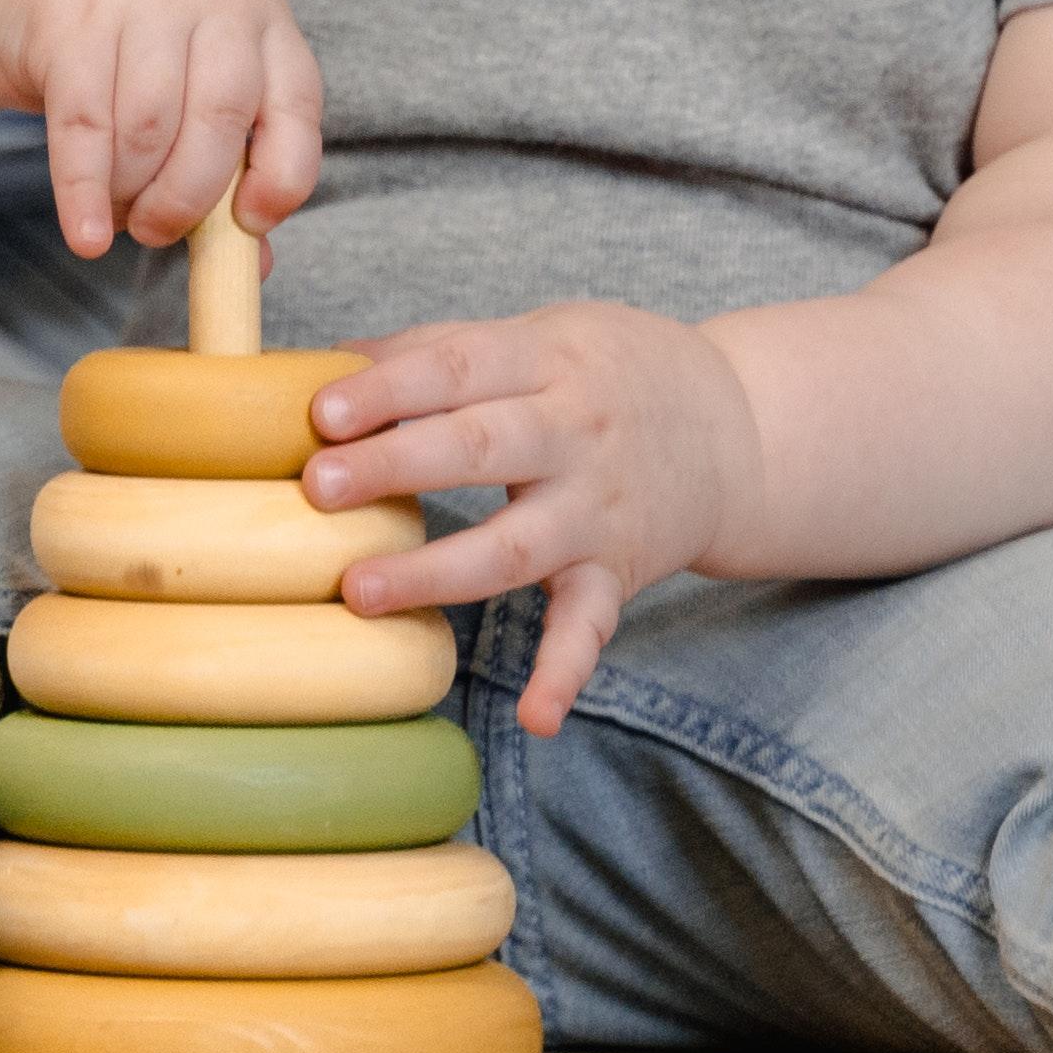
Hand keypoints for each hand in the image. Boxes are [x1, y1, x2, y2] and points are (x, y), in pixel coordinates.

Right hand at [0, 0, 323, 265]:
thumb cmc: (127, 43)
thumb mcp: (191, 80)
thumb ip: (230, 165)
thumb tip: (256, 267)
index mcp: (259, 11)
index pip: (297, 104)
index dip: (283, 177)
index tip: (250, 225)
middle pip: (218, 120)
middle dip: (189, 199)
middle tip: (159, 232)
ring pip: (148, 127)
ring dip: (131, 193)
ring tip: (117, 212)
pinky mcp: (70, 19)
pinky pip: (83, 125)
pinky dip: (84, 192)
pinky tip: (86, 234)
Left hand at [306, 303, 756, 734]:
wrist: (734, 428)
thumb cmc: (601, 372)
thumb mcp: (533, 337)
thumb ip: (435, 349)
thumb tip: (324, 361)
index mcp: (546, 361)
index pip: (460, 367)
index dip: (390, 390)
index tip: (321, 413)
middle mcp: (575, 435)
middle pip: (482, 449)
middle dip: (397, 467)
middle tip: (318, 488)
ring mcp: (598, 511)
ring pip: (516, 546)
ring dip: (439, 573)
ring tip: (361, 593)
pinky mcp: (618, 574)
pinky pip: (591, 629)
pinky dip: (566, 674)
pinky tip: (536, 715)